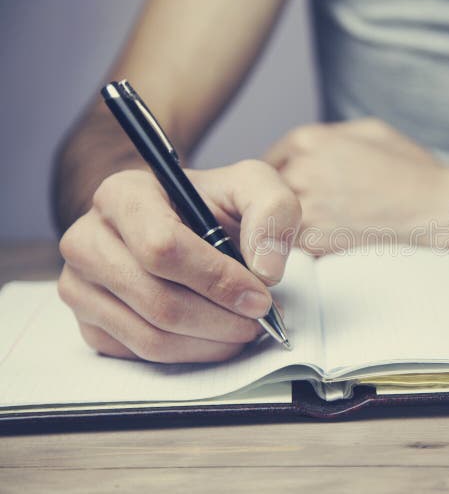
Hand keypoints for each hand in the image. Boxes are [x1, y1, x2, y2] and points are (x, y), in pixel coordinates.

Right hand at [57, 160, 300, 362]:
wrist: (192, 228)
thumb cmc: (218, 207)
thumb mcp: (255, 188)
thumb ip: (272, 211)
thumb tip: (265, 269)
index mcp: (123, 195)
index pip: (162, 248)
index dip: (217, 280)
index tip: (260, 297)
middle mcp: (88, 239)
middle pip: (158, 300)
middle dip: (220, 319)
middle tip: (259, 320)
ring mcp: (81, 286)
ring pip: (151, 336)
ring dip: (211, 342)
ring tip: (244, 328)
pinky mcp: (90, 324)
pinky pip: (141, 356)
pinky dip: (191, 354)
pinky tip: (216, 335)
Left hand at [264, 119, 447, 253]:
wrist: (431, 208)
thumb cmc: (409, 168)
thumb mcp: (369, 130)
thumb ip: (329, 135)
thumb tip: (308, 150)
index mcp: (310, 140)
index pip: (273, 157)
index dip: (282, 172)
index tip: (290, 183)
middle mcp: (301, 171)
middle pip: (270, 187)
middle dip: (284, 195)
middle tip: (308, 205)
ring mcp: (305, 208)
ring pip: (277, 216)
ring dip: (290, 220)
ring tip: (322, 221)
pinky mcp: (315, 241)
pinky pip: (294, 240)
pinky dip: (307, 240)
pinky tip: (333, 234)